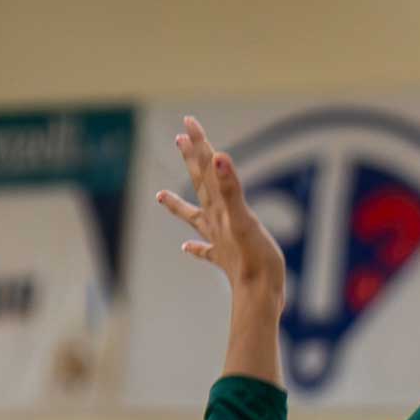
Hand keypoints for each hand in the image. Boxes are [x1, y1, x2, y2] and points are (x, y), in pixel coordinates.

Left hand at [157, 117, 288, 311]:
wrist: (259, 296)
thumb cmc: (255, 258)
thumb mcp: (245, 217)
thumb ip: (231, 187)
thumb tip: (218, 157)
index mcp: (219, 208)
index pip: (207, 169)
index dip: (199, 144)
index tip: (189, 122)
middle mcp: (215, 221)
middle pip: (200, 184)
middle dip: (192, 160)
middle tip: (180, 138)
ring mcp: (219, 240)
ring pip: (194, 217)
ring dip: (178, 205)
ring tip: (160, 197)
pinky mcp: (227, 259)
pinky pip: (206, 251)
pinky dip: (196, 248)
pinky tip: (188, 248)